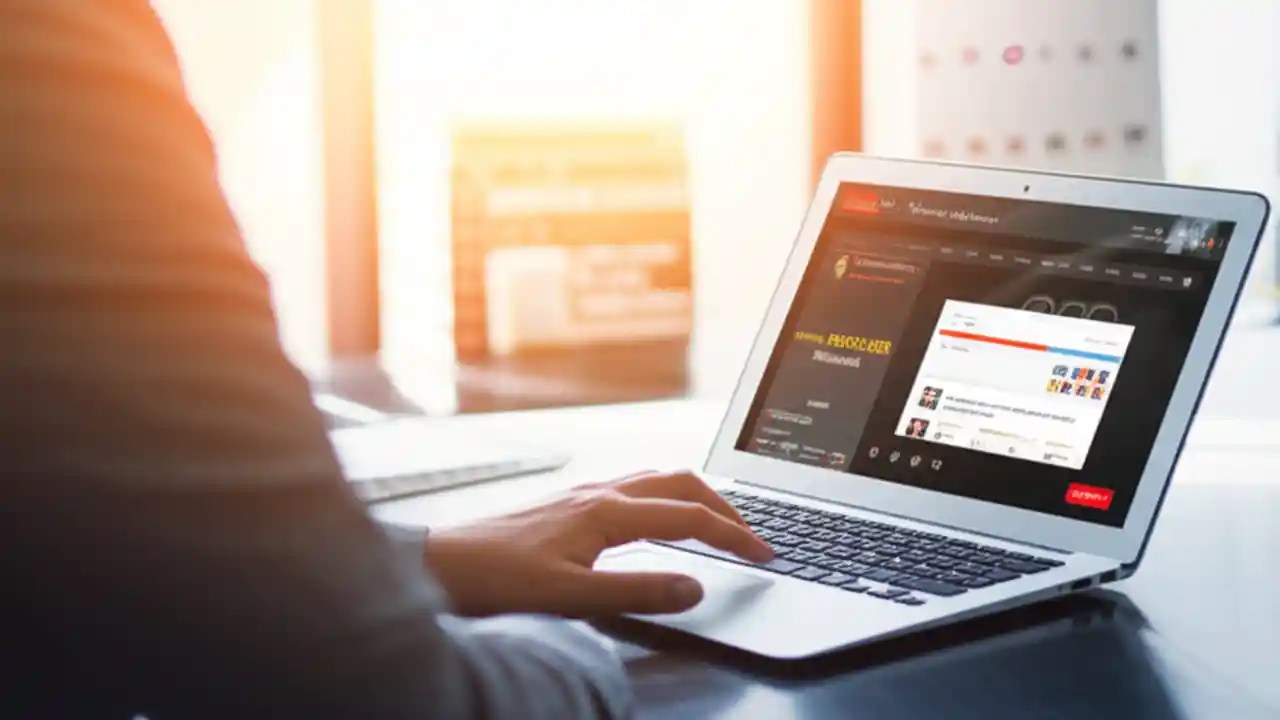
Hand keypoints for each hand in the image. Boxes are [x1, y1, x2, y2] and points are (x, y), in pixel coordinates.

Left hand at [423, 470, 772, 617]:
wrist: (438, 562)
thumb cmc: (496, 579)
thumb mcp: (571, 596)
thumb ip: (637, 591)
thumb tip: (695, 586)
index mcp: (607, 512)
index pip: (690, 518)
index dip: (734, 536)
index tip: (765, 555)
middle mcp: (599, 493)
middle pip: (681, 483)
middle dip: (724, 506)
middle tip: (752, 536)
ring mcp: (583, 493)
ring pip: (657, 478)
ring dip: (695, 496)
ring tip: (717, 522)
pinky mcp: (568, 502)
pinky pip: (634, 486)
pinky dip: (665, 497)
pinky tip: (658, 520)